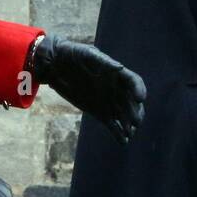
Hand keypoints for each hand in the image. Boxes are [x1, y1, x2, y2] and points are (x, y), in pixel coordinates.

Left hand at [31, 33, 145, 144]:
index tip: (140, 99)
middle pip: (132, 102)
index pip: (134, 82)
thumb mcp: (86, 55)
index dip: (139, 89)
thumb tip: (120, 68)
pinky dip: (118, 134)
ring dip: (129, 126)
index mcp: (116, 74)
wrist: (56, 65)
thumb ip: (103, 62)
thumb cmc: (73, 55)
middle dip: (136, 112)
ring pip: (124, 116)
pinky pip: (113, 125)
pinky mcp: (99, 113)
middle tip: (135, 122)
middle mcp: (116, 89)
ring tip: (129, 133)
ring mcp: (108, 102)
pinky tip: (123, 141)